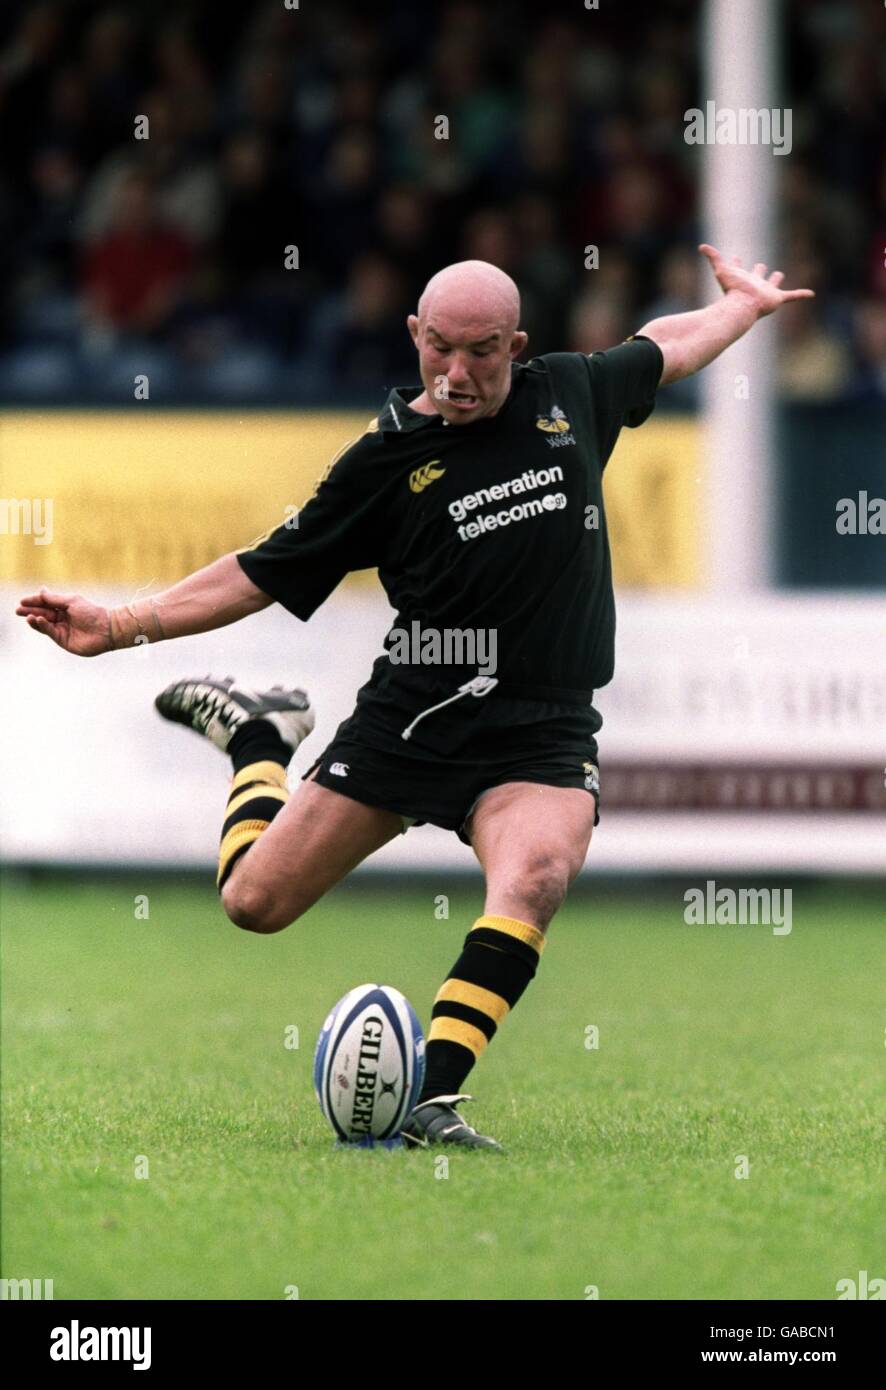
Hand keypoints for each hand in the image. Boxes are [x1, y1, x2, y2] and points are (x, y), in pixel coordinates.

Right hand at [16, 588, 111, 655]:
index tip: (22, 600)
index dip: (34, 602)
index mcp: (65, 608)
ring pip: (44, 624)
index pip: (46, 604)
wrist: (106, 629)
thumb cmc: (92, 612)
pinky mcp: (63, 641)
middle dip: (30, 612)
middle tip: (18, 610)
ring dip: (35, 620)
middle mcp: (62, 619)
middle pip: (42, 614)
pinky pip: (50, 632)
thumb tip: (41, 590)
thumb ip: (54, 599)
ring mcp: (62, 630)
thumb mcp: (71, 601)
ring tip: (27, 616)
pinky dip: (43, 626)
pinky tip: (39, 620)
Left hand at [699, 244, 814, 317]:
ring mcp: (766, 291)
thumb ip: (713, 256)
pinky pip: (792, 296)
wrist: (742, 306)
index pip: (740, 268)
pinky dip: (801, 295)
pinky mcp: (777, 298)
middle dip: (759, 271)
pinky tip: (811, 294)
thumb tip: (701, 246)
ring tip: (778, 277)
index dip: (737, 264)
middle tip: (760, 267)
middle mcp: (755, 284)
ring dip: (776, 281)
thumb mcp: (721, 269)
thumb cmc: (732, 290)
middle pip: (758, 275)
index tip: (735, 258)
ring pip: (773, 284)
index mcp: (743, 278)